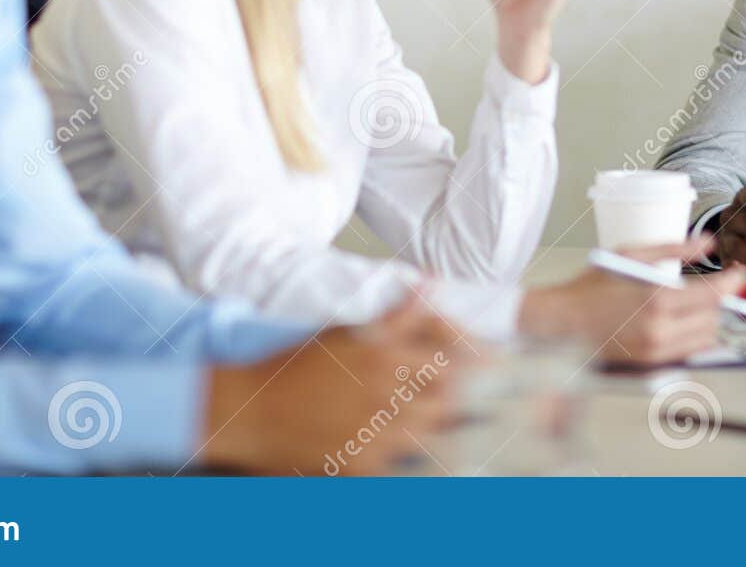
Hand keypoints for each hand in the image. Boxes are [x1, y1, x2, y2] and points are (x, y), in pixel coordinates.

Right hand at [200, 293, 462, 474]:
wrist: (252, 409)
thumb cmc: (298, 363)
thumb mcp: (348, 331)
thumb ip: (398, 313)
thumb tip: (432, 281)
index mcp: (384, 359)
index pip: (448, 363)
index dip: (474, 362)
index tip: (493, 361)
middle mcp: (384, 398)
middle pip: (445, 401)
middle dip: (458, 395)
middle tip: (471, 391)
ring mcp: (374, 434)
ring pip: (427, 431)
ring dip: (437, 422)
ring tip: (441, 416)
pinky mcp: (361, 464)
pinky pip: (401, 461)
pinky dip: (410, 451)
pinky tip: (408, 443)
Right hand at [518, 238, 745, 365]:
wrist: (562, 323)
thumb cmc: (592, 285)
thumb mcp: (631, 255)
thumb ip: (674, 249)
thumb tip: (707, 242)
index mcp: (657, 298)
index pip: (714, 294)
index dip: (734, 282)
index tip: (742, 273)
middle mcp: (660, 330)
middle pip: (714, 319)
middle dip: (719, 301)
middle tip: (714, 286)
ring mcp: (656, 352)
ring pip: (705, 339)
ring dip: (708, 321)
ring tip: (696, 305)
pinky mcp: (651, 365)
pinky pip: (688, 354)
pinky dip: (693, 339)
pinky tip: (682, 324)